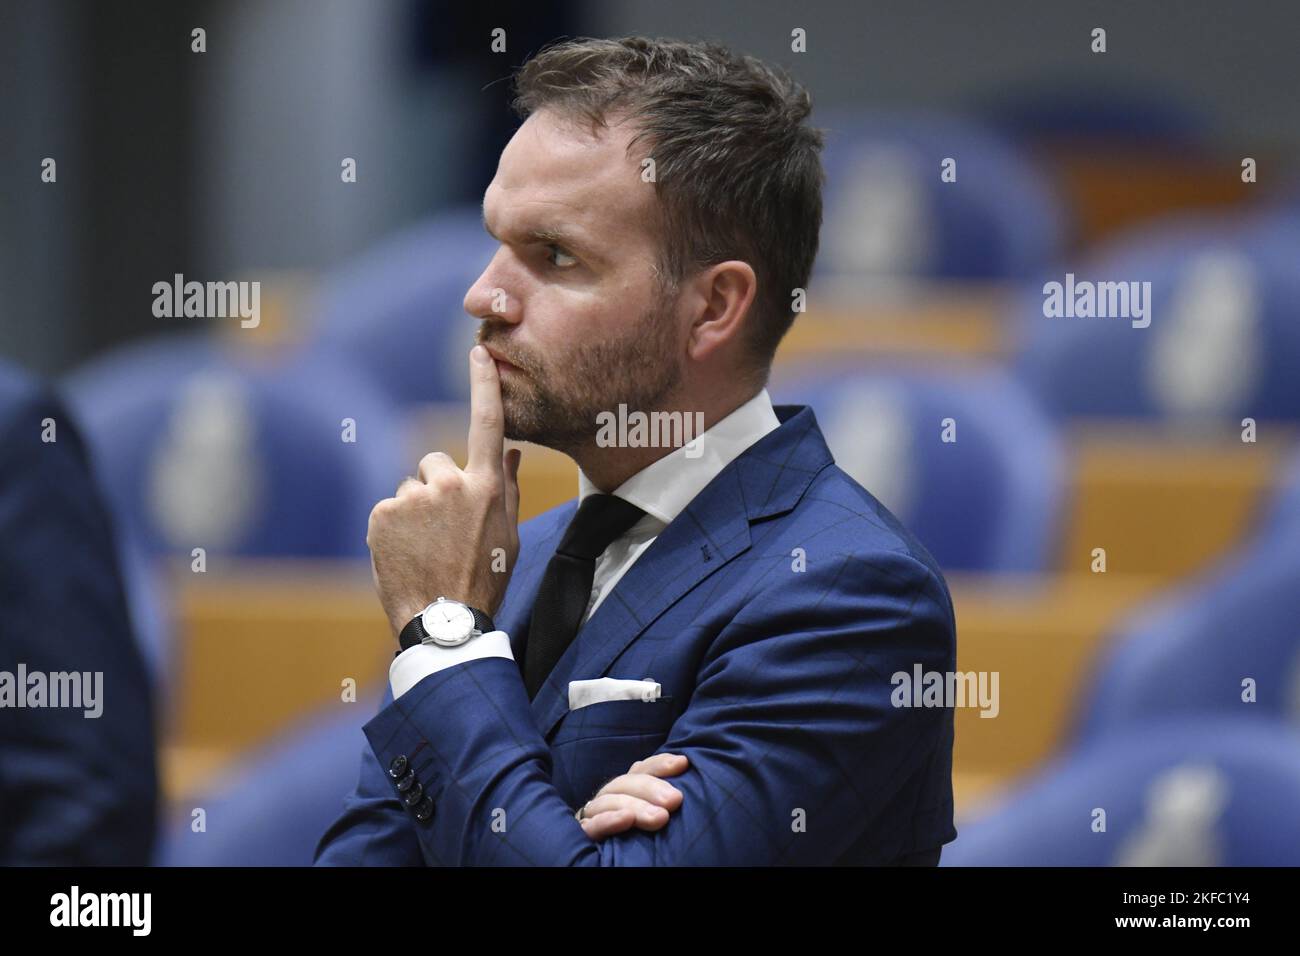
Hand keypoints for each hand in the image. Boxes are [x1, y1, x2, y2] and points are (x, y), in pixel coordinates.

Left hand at [366, 346, 521, 635]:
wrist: (444, 622)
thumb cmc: (483, 580)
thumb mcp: (506, 536)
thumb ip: (507, 488)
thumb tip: (511, 453)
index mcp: (485, 486)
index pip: (486, 423)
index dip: (483, 383)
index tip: (478, 351)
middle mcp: (448, 483)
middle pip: (435, 463)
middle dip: (437, 487)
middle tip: (444, 530)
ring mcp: (412, 497)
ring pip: (409, 488)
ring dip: (414, 510)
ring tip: (425, 549)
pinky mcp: (382, 513)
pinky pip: (389, 508)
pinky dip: (393, 527)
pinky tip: (406, 554)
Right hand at [576, 753, 688, 840]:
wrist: (612, 865)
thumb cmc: (640, 848)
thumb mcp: (654, 820)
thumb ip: (664, 804)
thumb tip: (685, 773)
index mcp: (624, 793)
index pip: (638, 771)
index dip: (658, 765)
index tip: (682, 764)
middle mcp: (606, 802)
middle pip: (623, 783)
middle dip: (651, 787)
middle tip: (676, 800)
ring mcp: (592, 818)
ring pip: (607, 801)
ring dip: (635, 806)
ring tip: (660, 818)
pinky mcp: (582, 838)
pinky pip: (589, 827)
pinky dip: (607, 821)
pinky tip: (626, 820)